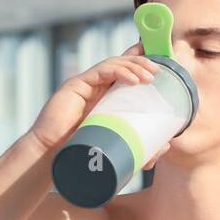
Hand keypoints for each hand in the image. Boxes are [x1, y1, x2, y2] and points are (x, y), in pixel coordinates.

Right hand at [25, 44, 160, 150]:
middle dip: (142, 62)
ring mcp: (85, 84)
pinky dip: (119, 71)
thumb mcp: (117, 146)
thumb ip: (140, 145)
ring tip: (151, 75)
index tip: (162, 63)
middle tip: (160, 69)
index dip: (142, 63)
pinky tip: (134, 79)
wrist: (53, 156)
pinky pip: (100, 71)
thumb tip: (166, 146)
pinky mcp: (76, 85)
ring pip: (114, 64)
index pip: (126, 73)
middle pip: (122, 64)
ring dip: (134, 66)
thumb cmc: (82, 152)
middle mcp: (96, 87)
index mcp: (106, 96)